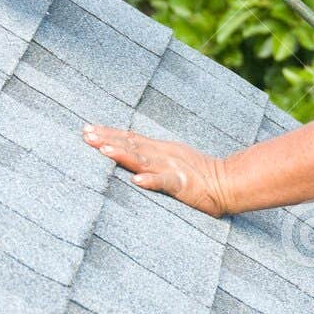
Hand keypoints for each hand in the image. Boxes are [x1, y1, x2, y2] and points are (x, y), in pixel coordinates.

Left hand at [82, 124, 232, 216]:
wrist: (228, 183)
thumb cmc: (200, 174)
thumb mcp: (173, 158)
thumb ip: (152, 155)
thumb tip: (129, 152)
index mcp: (160, 149)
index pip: (130, 138)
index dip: (108, 133)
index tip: (87, 129)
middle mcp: (162, 155)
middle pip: (131, 145)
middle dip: (107, 139)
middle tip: (85, 135)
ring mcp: (172, 168)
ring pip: (143, 160)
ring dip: (123, 154)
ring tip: (103, 150)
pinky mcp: (182, 184)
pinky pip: (164, 182)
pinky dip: (150, 181)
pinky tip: (136, 181)